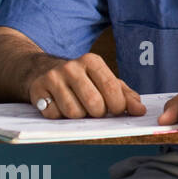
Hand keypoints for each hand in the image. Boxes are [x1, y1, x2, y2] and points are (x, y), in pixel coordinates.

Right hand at [27, 52, 146, 119]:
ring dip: (80, 116)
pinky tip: (61, 106)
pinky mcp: (37, 90)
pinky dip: (61, 116)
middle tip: (97, 111)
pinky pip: (54, 115)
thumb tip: (140, 111)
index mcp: (92, 61)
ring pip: (73, 112)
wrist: (43, 71)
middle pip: (93, 103)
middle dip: (99, 113)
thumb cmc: (82, 79)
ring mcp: (52, 78)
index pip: (111, 88)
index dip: (118, 105)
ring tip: (80, 107)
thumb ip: (125, 95)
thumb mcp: (104, 81)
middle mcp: (71, 67)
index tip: (117, 111)